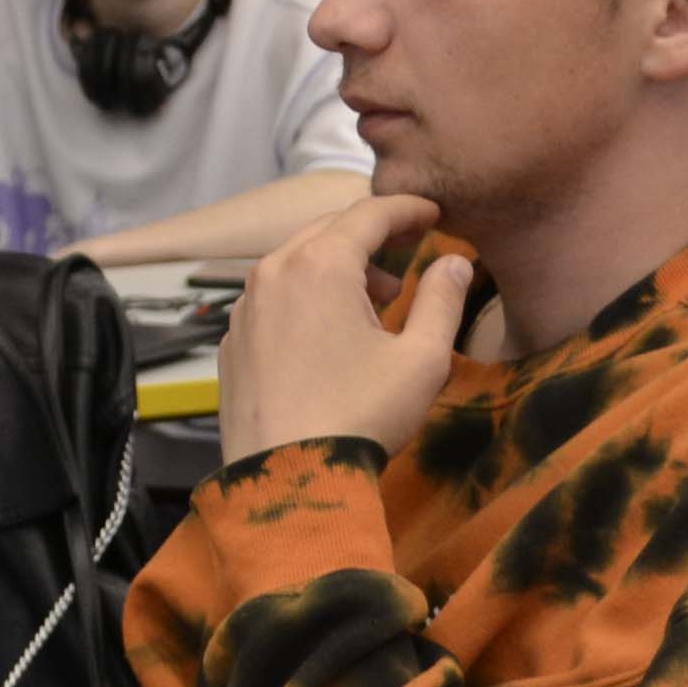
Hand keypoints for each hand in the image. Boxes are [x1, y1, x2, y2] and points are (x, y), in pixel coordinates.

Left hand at [217, 195, 473, 467]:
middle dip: (371, 237)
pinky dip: (305, 299)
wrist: (286, 477)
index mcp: (319, 264)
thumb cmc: (361, 414)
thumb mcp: (420, 360)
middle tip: (409, 250)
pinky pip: (272, 300)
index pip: (368, 214)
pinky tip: (329, 332)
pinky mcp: (232, 342)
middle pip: (327, 232)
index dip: (406, 209)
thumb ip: (441, 301)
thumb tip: (455, 263)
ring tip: (377, 300)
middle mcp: (272, 272)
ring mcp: (244, 308)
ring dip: (337, 269)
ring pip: (295, 265)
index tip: (433, 213)